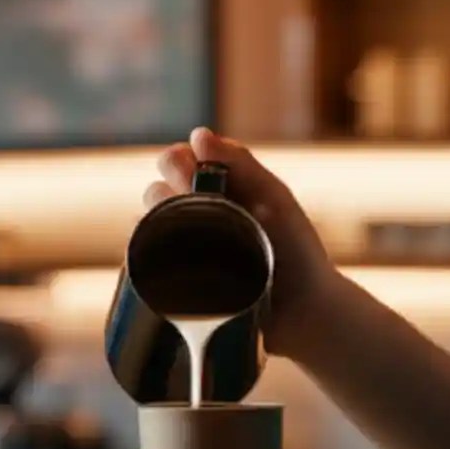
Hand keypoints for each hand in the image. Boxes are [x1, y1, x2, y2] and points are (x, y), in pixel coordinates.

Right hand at [145, 128, 333, 355]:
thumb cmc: (298, 251)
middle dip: (166, 188)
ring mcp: (188, 249)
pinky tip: (159, 254)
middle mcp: (199, 215)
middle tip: (191, 199)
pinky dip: (145, 253)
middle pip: (157, 189)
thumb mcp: (276, 201)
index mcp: (220, 189)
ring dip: (157, 220)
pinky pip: (146, 261)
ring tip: (188, 231)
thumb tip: (197, 134)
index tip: (190, 169)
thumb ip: (242, 165)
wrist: (304, 314)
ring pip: (149, 222)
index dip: (176, 161)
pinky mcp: (179, 283)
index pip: (179, 161)